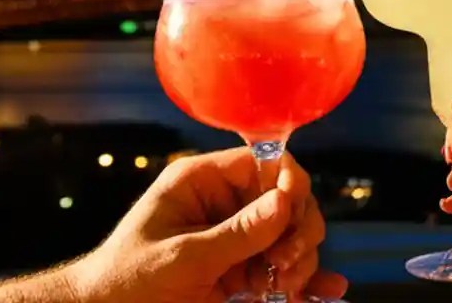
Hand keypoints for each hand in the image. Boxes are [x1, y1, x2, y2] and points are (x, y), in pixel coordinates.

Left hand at [69, 147, 346, 302]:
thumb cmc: (127, 281)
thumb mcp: (182, 257)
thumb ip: (237, 233)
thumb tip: (284, 202)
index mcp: (201, 181)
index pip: (262, 162)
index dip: (287, 182)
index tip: (294, 215)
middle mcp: (223, 203)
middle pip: (286, 200)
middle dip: (298, 230)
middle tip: (287, 263)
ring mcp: (233, 237)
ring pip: (291, 235)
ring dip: (301, 260)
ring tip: (287, 287)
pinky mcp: (239, 270)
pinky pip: (281, 268)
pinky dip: (303, 280)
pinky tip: (324, 291)